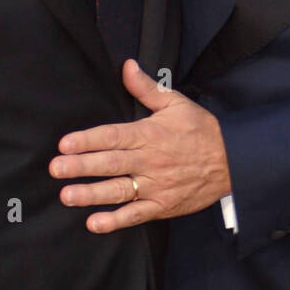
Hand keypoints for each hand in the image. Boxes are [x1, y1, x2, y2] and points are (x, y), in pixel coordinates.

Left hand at [50, 59, 232, 232]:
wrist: (233, 161)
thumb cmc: (201, 130)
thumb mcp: (176, 103)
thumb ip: (147, 87)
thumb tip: (126, 66)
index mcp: (150, 134)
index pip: (113, 136)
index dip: (88, 140)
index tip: (65, 144)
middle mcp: (150, 161)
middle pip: (111, 163)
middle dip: (81, 166)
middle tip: (56, 169)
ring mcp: (156, 186)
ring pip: (119, 191)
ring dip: (91, 194)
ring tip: (67, 196)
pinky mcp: (163, 206)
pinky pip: (136, 215)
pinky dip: (116, 221)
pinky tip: (95, 223)